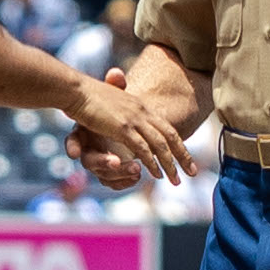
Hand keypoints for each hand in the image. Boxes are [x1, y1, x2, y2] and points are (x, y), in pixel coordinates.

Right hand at [68, 67, 195, 187]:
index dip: (179, 144)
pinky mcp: (122, 128)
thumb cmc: (89, 95)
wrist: (76, 90)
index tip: (188, 159)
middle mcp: (142, 111)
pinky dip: (151, 162)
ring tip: (176, 180)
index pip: (167, 127)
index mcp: (141, 106)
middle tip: (193, 172)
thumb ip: (122, 104)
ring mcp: (134, 119)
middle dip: (182, 156)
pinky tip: (156, 174)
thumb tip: (127, 99)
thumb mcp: (111, 99)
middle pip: (170, 136)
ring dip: (169, 164)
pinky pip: (142, 148)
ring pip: (159, 145)